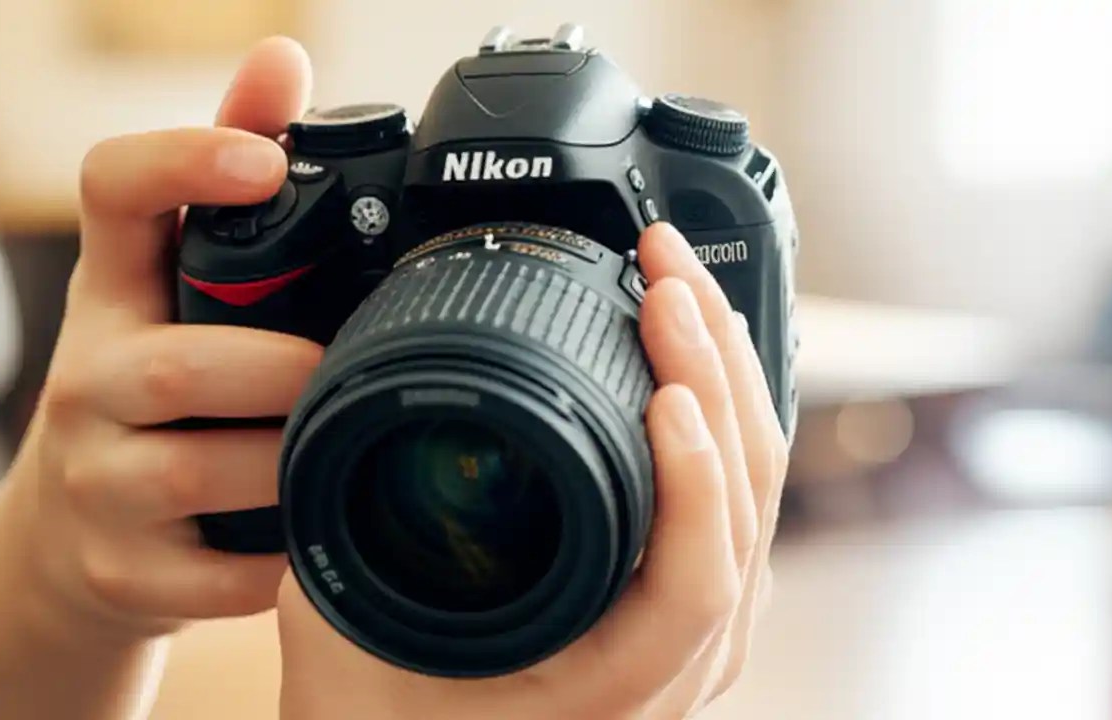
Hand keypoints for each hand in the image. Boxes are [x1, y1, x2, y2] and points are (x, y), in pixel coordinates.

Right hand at [8, 37, 320, 638]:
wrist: (78, 538)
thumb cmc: (153, 392)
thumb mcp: (173, 287)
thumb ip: (227, 182)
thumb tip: (283, 63)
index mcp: (115, 291)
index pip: (112, 193)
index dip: (183, 162)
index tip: (265, 164)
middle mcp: (88, 379)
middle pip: (171, 364)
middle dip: (275, 368)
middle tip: (343, 367)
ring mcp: (95, 483)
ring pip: (199, 470)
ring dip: (290, 461)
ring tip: (348, 445)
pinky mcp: (121, 572)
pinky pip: (219, 574)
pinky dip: (283, 562)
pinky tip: (321, 537)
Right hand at [277, 222, 789, 718]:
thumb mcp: (353, 639)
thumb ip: (359, 541)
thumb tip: (372, 428)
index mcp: (613, 684)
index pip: (695, 580)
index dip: (695, 478)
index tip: (664, 386)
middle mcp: (680, 664)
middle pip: (746, 507)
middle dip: (717, 371)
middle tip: (669, 275)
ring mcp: (699, 633)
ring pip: (758, 492)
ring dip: (728, 376)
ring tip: (683, 284)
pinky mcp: (694, 604)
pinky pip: (739, 495)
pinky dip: (724, 409)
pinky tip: (692, 349)